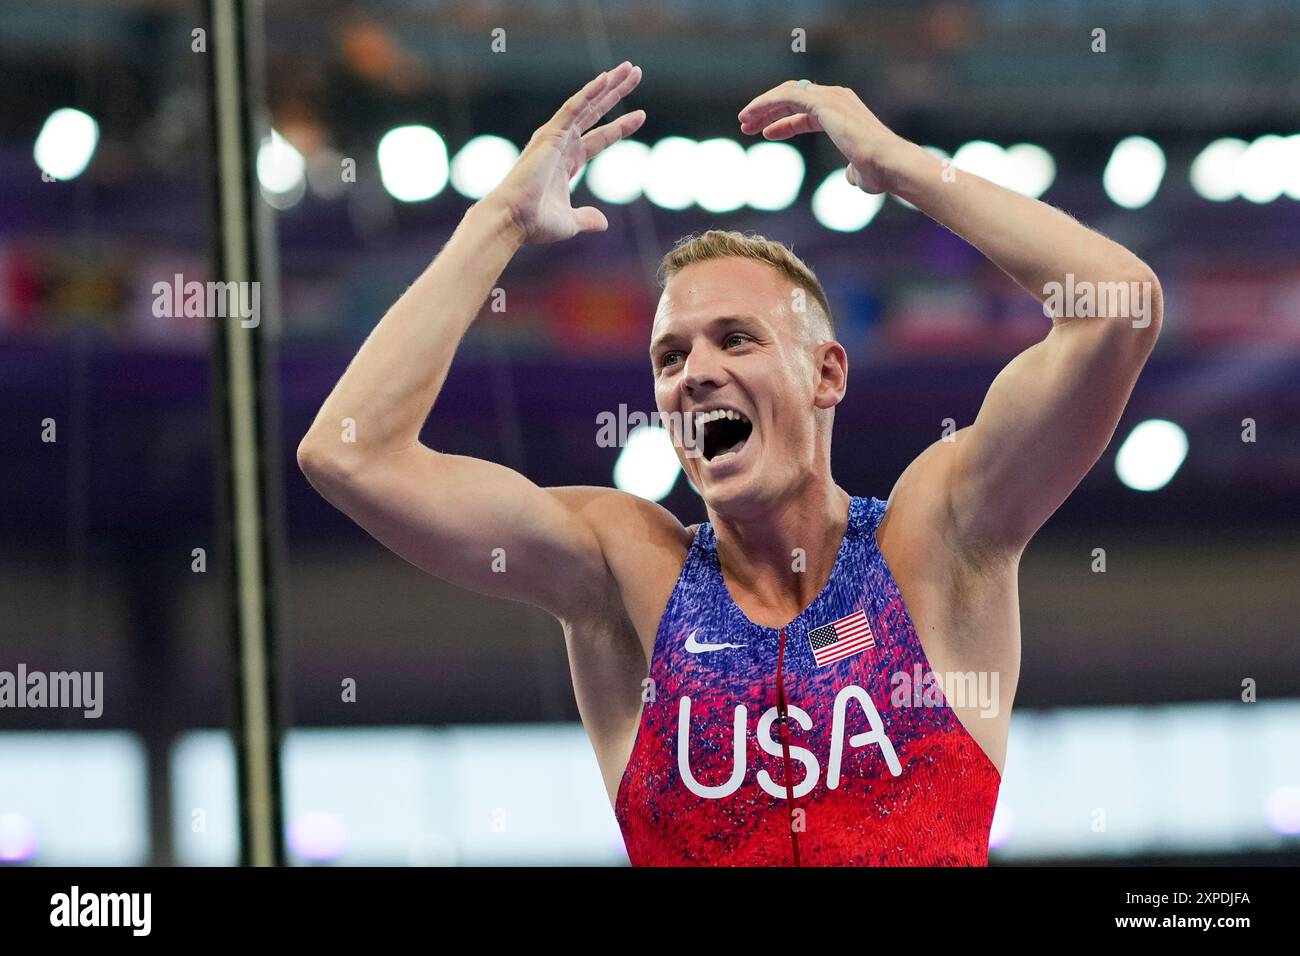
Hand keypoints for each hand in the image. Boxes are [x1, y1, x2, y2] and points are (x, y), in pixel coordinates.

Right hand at [487, 62, 644, 244]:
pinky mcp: (550, 135)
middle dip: (616, 93)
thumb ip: (587, 218)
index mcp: (568, 161)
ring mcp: (556, 137)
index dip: (620, 126)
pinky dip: (589, 93)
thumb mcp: (571, 222)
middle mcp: (562, 144)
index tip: (641, 115)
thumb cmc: (536, 223)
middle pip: (596, 112)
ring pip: (587, 104)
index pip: (600, 138)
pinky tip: (606, 79)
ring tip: (629, 68)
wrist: (514, 220)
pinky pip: (573, 108)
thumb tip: (603, 223)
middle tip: (635, 72)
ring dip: (608, 85)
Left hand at [737, 81, 905, 194]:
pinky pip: (786, 96)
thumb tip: (851, 176)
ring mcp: (830, 97)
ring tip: (743, 122)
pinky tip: (751, 117)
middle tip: (747, 125)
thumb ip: (853, 170)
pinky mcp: (822, 101)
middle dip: (769, 111)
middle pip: (793, 98)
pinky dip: (765, 104)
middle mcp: (837, 98)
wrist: (887, 163)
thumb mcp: (861, 171)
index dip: (784, 122)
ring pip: (786, 94)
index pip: (806, 110)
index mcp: (844, 112)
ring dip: (762, 107)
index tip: (765, 133)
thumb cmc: (879, 172)